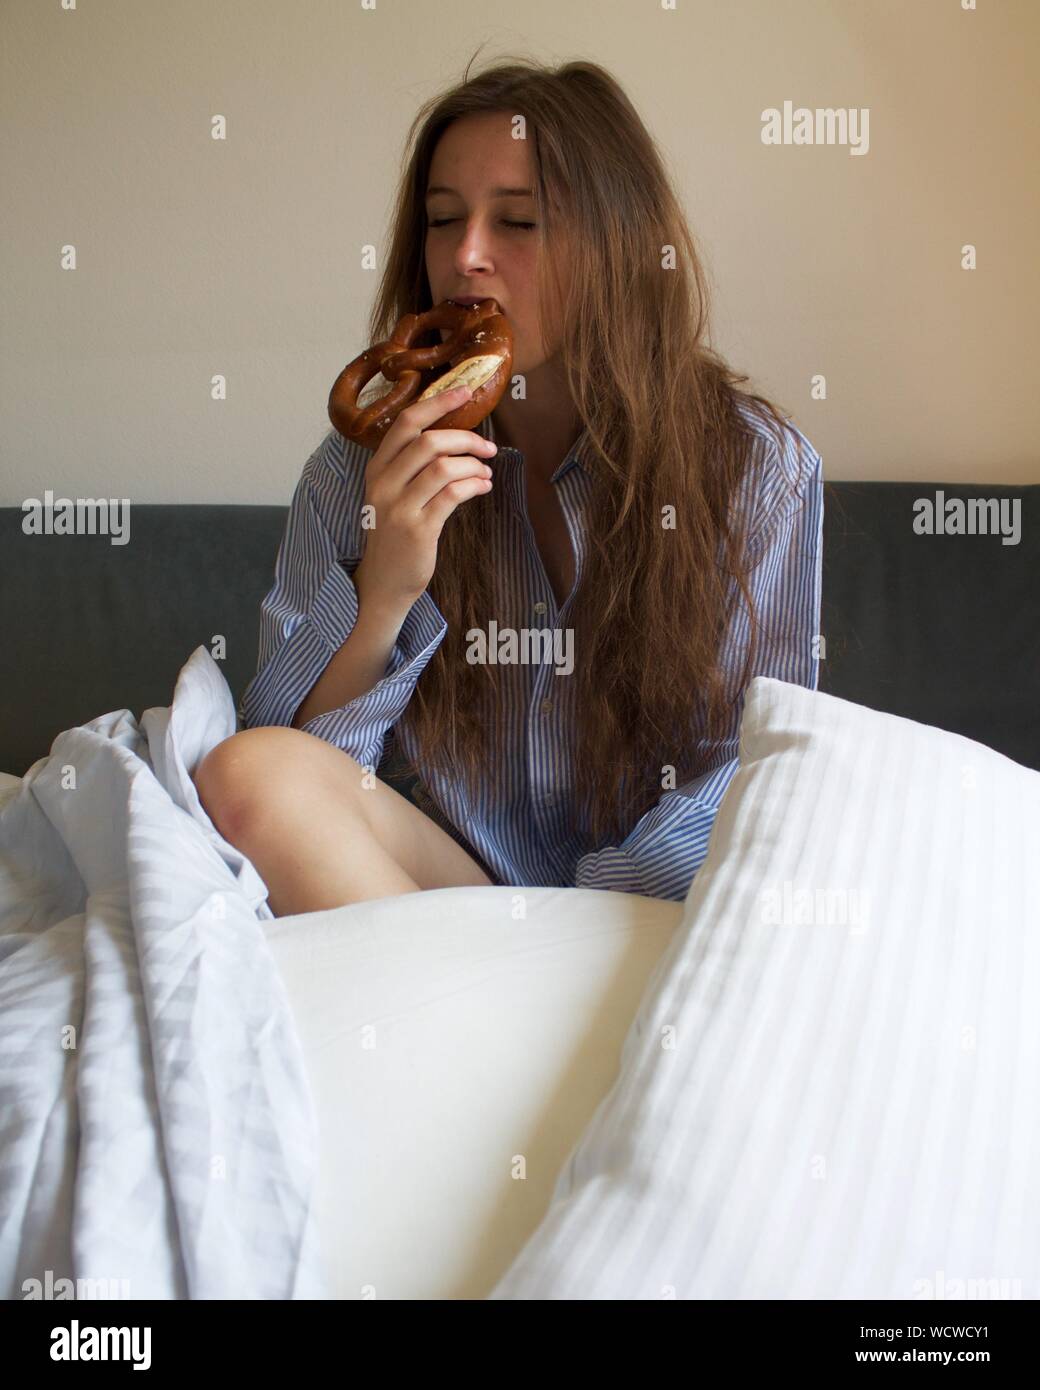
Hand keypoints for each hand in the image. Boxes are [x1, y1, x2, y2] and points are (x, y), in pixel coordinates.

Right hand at [351, 385, 497, 611]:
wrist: (384, 581)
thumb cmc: (395, 534)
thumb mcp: (393, 494)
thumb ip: (412, 466)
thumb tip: (452, 435)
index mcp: (377, 469)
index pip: (406, 423)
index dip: (438, 402)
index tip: (464, 392)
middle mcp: (384, 484)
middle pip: (428, 440)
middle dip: (466, 438)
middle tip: (488, 447)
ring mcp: (399, 507)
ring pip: (444, 466)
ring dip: (473, 465)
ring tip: (486, 473)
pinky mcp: (418, 529)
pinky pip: (453, 494)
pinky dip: (474, 485)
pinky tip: (483, 487)